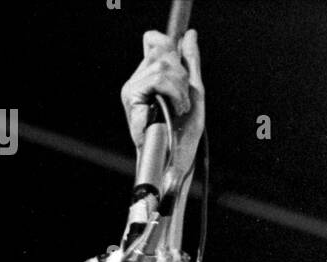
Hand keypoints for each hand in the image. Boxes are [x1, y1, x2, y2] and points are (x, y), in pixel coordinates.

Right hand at [120, 28, 204, 182]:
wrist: (177, 162)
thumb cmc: (184, 135)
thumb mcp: (194, 94)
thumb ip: (191, 63)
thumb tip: (190, 35)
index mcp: (149, 76)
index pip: (156, 41)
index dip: (170, 47)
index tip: (183, 74)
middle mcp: (138, 80)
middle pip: (163, 51)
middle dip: (182, 76)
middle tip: (183, 102)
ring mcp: (133, 89)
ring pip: (162, 66)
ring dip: (180, 89)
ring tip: (180, 109)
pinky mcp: (132, 98)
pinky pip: (158, 80)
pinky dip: (175, 95)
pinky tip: (175, 112)